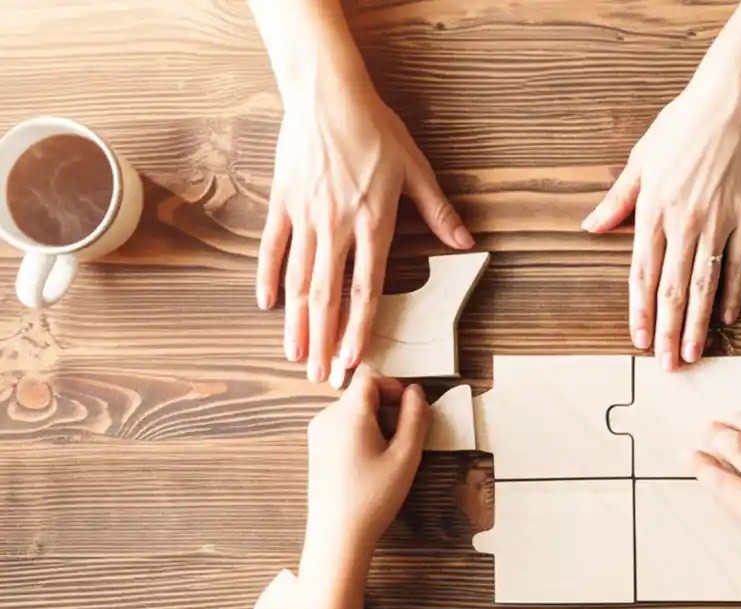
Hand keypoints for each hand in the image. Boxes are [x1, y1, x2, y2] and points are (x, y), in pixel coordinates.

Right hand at [258, 76, 473, 383]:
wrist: (328, 95)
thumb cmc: (375, 130)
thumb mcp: (416, 168)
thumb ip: (438, 210)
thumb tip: (467, 240)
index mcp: (372, 223)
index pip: (365, 289)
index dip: (358, 328)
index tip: (353, 359)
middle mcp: (335, 227)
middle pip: (328, 296)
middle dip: (324, 341)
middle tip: (320, 376)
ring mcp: (305, 216)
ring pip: (298, 280)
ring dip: (297, 321)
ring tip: (295, 355)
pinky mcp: (282, 202)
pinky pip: (273, 247)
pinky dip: (269, 277)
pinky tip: (268, 305)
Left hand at [305, 367, 427, 563]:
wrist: (338, 535)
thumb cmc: (374, 496)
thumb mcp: (405, 456)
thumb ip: (415, 418)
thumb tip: (416, 392)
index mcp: (348, 414)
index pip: (370, 379)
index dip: (393, 387)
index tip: (411, 408)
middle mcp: (327, 417)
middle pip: (360, 395)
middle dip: (386, 407)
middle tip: (405, 436)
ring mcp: (317, 434)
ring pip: (351, 412)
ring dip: (374, 422)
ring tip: (389, 453)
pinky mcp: (316, 450)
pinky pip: (341, 428)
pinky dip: (360, 434)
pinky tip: (370, 463)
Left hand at [582, 80, 740, 369]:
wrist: (734, 102)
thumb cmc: (683, 126)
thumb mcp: (641, 159)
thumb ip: (617, 199)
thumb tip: (591, 227)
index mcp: (652, 210)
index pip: (641, 273)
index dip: (639, 312)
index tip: (639, 341)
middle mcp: (683, 222)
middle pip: (672, 289)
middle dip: (668, 332)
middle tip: (667, 367)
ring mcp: (718, 222)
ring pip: (704, 285)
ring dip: (698, 325)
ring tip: (695, 355)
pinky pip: (739, 265)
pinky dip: (733, 294)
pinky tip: (728, 318)